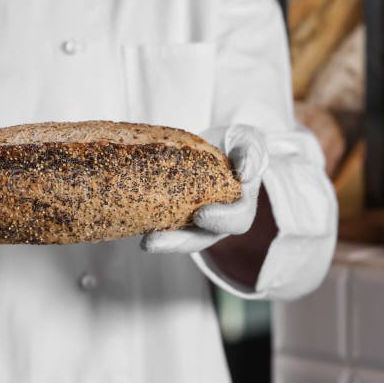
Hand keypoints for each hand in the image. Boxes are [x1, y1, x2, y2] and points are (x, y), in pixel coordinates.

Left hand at [141, 124, 268, 253]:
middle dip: (179, 241)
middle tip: (155, 239)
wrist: (213, 144)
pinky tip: (133, 226)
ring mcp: (195, 223)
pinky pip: (164, 227)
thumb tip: (246, 172)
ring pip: (182, 239)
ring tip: (145, 242)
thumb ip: (250, 151)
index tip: (201, 215)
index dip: (220, 221)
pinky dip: (149, 227)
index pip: (236, 220)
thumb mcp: (246, 139)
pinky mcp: (175, 217)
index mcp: (241, 204)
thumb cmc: (234, 143)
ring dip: (163, 242)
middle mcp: (219, 220)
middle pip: (202, 238)